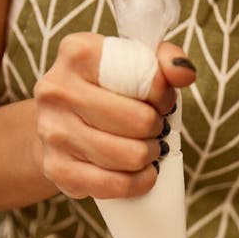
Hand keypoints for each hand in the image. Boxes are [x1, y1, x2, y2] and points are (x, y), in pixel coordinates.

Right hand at [33, 33, 195, 199]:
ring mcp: (54, 132)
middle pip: (140, 121)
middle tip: (154, 131)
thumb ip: (160, 62)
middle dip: (157, 129)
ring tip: (147, 151)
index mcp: (78, 53)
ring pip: (131, 156)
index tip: (161, 103)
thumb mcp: (126, 65)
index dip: (163, 95)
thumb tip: (184, 74)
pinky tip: (143, 174)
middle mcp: (58, 90)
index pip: (143, 75)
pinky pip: (116, 185)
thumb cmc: (99, 94)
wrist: (54, 126)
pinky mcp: (58, 170)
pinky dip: (140, 183)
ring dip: (150, 157)